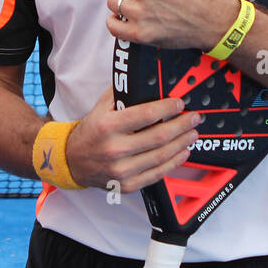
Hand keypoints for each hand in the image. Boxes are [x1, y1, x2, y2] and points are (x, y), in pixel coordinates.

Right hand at [66, 86, 201, 192]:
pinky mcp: (127, 185)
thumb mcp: (101, 107)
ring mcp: (121, 170)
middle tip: (194, 118)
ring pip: (161, 156)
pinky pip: (156, 174)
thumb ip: (123, 94)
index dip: (167, 108)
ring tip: (192, 133)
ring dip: (182, 143)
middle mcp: (114, 149)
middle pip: (159, 137)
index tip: (179, 104)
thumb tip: (149, 82)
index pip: (146, 115)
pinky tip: (183, 152)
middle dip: (181, 125)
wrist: (72, 161)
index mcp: (108, 126)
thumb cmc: (91, 132)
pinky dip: (173, 163)